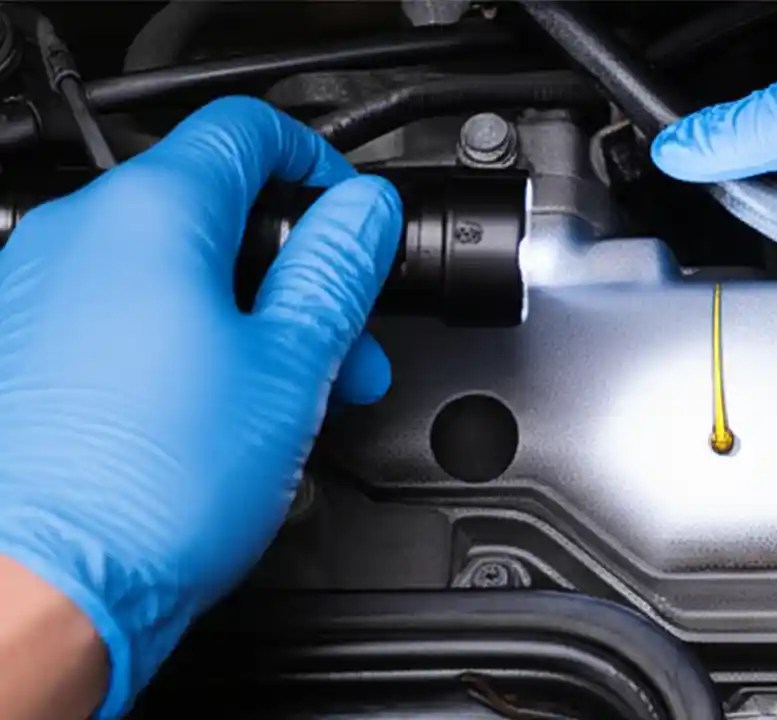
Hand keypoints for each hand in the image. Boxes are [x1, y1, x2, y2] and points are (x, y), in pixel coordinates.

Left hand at [0, 97, 401, 716]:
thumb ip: (337, 268)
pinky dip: (188, 341)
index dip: (320, 165)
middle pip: (216, 211)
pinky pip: (124, 314)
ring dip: (252, 316)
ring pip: (173, 269)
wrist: (37, 587)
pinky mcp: (23, 347)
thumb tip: (364, 209)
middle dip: (299, 272)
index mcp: (149, 213)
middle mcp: (77, 234)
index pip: (246, 130)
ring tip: (295, 394)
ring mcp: (36, 290)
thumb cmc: (150, 486)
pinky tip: (223, 410)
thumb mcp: (292, 364)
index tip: (352, 216)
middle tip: (347, 344)